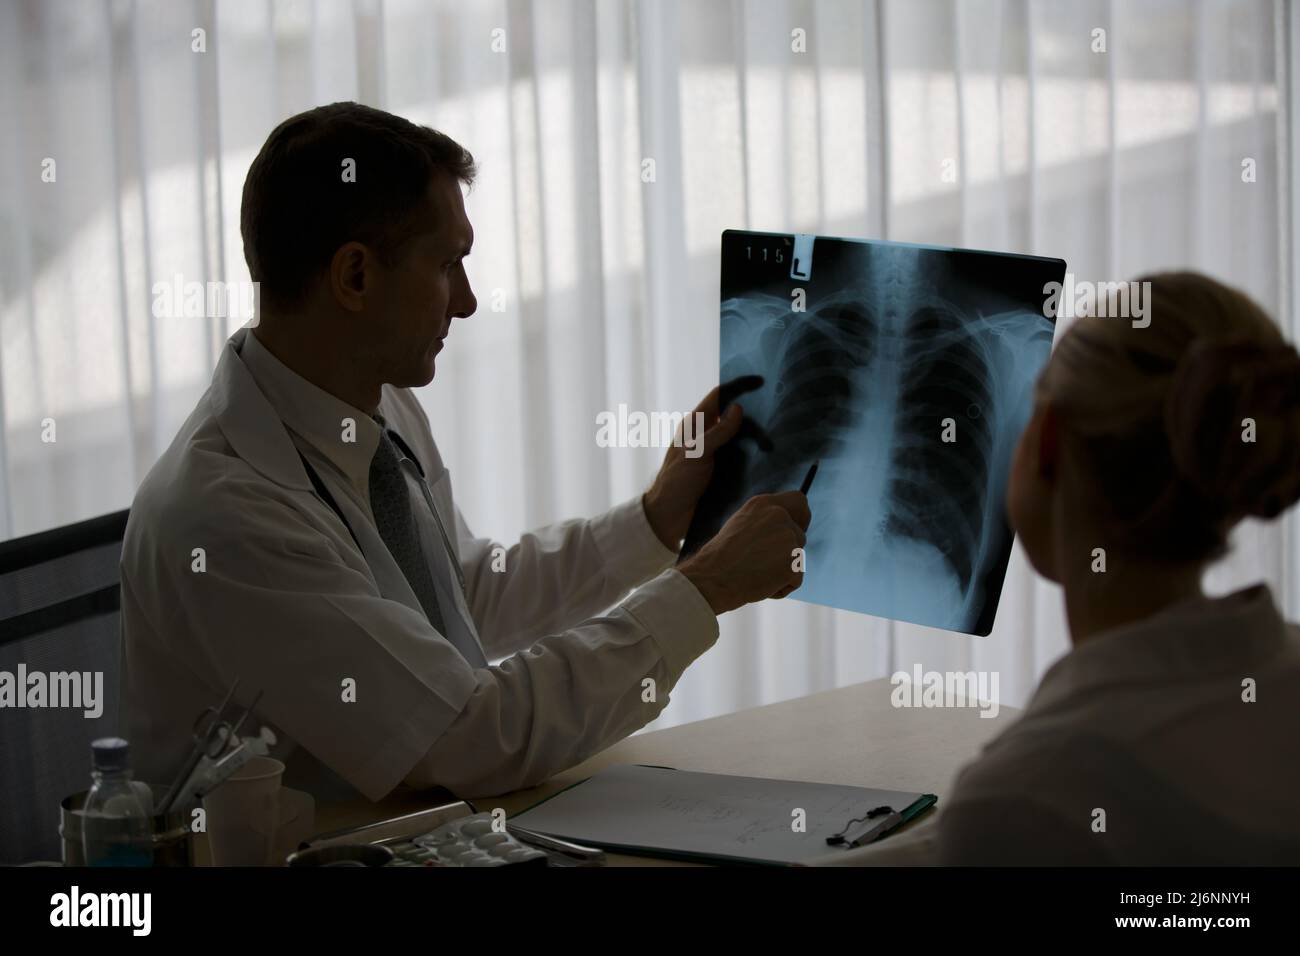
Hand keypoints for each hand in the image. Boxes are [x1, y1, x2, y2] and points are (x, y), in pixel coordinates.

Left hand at [641, 376, 762, 549]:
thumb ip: (717, 432)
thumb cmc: (676, 482)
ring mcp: (715, 453)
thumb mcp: (696, 454)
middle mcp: (706, 435)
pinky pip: (742, 457)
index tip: (760, 382)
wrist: (668, 518)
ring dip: (758, 439)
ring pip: (742, 437)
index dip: (739, 386)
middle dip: (755, 417)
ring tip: (776, 444)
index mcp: (695, 425)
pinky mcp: (722, 471)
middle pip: (735, 416)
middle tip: (775, 422)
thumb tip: (738, 409)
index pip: (719, 396)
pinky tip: (771, 460)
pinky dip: (756, 456)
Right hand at [677, 491, 811, 614]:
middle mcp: (779, 516)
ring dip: (781, 571)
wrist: (711, 578)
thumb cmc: (721, 557)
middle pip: (800, 536)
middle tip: (761, 563)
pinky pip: (795, 580)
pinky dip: (780, 587)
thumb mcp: (741, 525)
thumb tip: (787, 527)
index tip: (795, 530)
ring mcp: (789, 539)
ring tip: (754, 573)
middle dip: (787, 552)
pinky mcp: (793, 563)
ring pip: (797, 559)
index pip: (799, 501)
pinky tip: (759, 584)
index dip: (800, 518)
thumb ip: (765, 522)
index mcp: (764, 503)